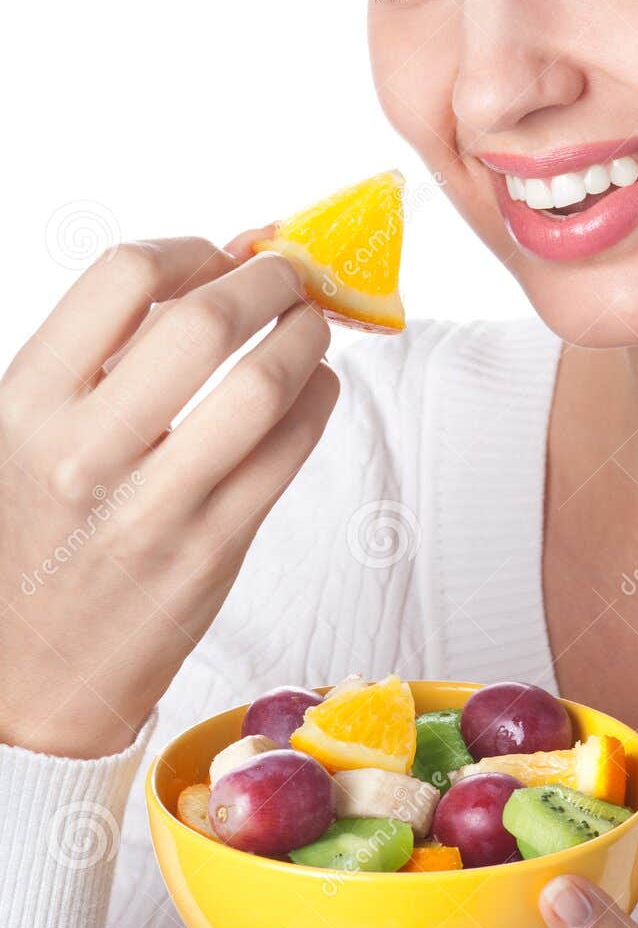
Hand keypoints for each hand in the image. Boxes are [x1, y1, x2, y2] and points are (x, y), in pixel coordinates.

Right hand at [0, 236, 337, 757]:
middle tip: (291, 275)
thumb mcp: (25, 433)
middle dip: (270, 280)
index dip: (189, 250)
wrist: (23, 678)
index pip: (123, 277)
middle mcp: (84, 452)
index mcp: (25, 404)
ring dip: (307, 336)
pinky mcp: (210, 554)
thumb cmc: (31, 538)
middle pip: (207, 321)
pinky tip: (316, 389)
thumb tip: (219, 264)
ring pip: (264, 385)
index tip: (218, 255)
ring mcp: (152, 508)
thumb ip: (103, 356)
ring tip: (313, 325)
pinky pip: (288, 454)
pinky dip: (318, 402)